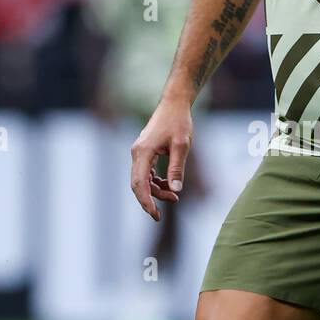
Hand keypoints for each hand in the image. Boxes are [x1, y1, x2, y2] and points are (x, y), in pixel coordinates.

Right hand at [130, 96, 192, 219]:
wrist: (174, 104)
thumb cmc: (179, 122)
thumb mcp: (182, 146)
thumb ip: (177, 168)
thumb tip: (175, 191)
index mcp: (143, 152)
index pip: (140, 183)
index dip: (146, 202)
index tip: (155, 215)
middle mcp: (137, 153)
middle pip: (137, 184)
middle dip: (149, 200)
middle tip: (161, 214)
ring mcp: (139, 153)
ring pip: (142, 180)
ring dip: (155, 191)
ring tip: (174, 196)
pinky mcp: (144, 152)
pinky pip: (146, 173)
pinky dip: (155, 182)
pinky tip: (168, 185)